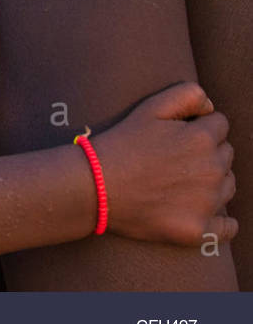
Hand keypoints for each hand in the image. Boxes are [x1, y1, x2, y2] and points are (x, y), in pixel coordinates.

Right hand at [93, 81, 235, 244]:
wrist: (94, 187)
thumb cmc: (120, 145)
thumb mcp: (148, 108)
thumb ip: (187, 95)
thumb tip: (210, 107)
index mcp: (202, 138)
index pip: (220, 125)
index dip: (198, 127)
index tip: (177, 136)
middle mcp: (212, 170)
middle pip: (226, 155)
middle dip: (206, 153)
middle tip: (174, 159)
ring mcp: (207, 202)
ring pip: (227, 185)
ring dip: (212, 182)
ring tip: (178, 182)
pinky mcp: (199, 228)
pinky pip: (228, 226)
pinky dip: (221, 221)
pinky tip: (201, 211)